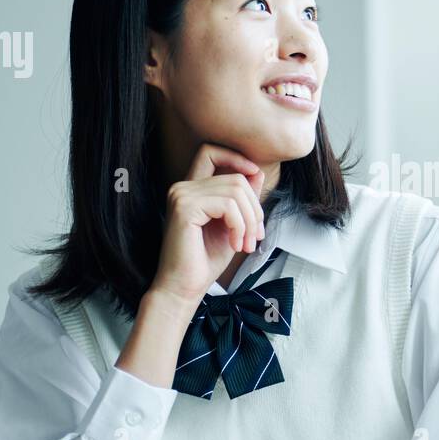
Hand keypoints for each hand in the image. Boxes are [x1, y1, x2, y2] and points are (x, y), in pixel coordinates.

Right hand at [151, 143, 265, 307]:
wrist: (185, 288)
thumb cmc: (205, 260)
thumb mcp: (233, 224)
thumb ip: (242, 199)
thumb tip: (257, 172)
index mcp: (192, 189)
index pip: (210, 151)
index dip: (236, 157)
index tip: (254, 176)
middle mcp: (182, 187)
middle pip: (235, 178)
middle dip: (254, 208)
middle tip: (255, 236)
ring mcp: (181, 195)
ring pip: (236, 191)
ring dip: (249, 221)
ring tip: (245, 244)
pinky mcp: (184, 208)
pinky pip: (228, 206)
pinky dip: (240, 226)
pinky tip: (236, 244)